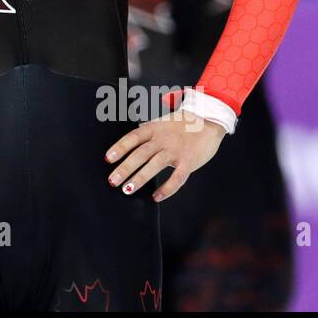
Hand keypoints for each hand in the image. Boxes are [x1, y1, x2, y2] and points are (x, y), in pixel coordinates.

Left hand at [104, 110, 225, 201]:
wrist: (209, 120)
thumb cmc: (181, 124)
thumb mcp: (161, 123)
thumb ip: (146, 134)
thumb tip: (126, 146)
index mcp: (154, 128)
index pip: (133, 137)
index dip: (120, 147)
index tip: (108, 158)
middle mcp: (163, 139)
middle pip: (141, 153)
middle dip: (125, 168)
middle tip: (112, 181)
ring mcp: (176, 150)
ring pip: (155, 165)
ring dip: (140, 178)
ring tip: (127, 189)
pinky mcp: (189, 162)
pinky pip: (177, 177)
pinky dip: (167, 188)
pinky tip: (156, 197)